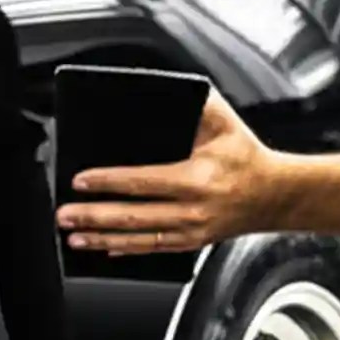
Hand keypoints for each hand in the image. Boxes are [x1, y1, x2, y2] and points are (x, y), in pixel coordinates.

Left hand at [55, 89, 286, 253]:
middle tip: (65, 214)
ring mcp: (191, 231)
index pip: (144, 180)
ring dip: (102, 238)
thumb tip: (161, 90)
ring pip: (139, 239)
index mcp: (198, 178)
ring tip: (74, 235)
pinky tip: (102, 248)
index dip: (109, 181)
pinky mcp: (190, 243)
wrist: (274, 195)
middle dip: (94, 216)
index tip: (81, 180)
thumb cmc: (245, 155)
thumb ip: (195, 103)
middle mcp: (193, 210)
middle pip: (134, 216)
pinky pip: (152, 249)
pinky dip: (124, 249)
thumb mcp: (224, 121)